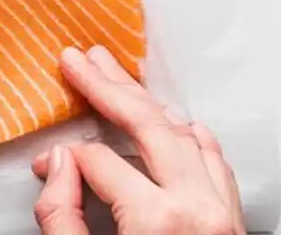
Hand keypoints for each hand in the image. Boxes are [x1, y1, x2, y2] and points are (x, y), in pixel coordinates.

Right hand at [33, 46, 244, 234]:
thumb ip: (62, 215)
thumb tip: (58, 165)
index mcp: (156, 218)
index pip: (97, 159)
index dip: (64, 156)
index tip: (46, 165)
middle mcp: (196, 206)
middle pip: (147, 126)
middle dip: (108, 87)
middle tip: (80, 61)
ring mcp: (221, 213)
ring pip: (185, 136)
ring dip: (148, 104)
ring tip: (118, 80)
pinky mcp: (233, 221)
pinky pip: (215, 162)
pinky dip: (192, 137)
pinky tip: (175, 122)